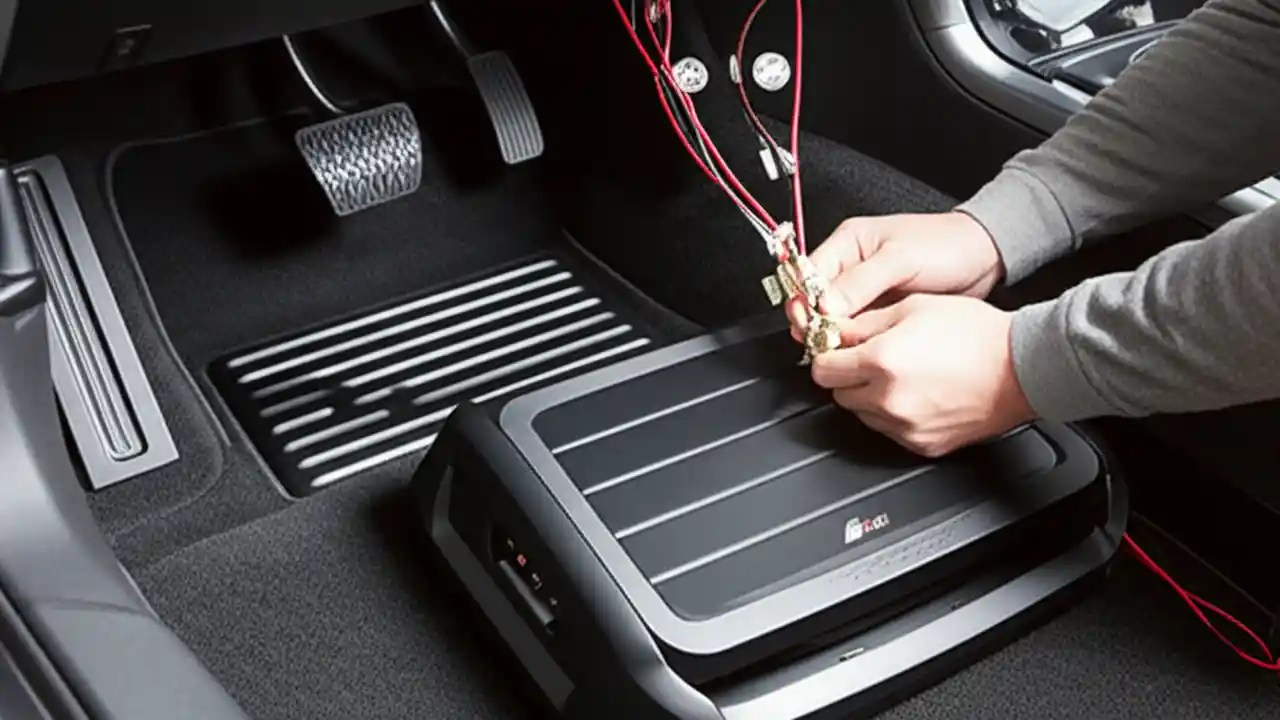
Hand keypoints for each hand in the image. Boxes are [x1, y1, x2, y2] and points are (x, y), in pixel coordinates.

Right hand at [786, 212, 1003, 333]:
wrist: (984, 258)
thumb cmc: (947, 245)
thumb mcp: (901, 260)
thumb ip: (861, 282)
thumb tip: (825, 305)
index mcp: (848, 243)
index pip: (808, 274)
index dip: (804, 300)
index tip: (808, 324)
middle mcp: (851, 267)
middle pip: (815, 300)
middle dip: (815, 322)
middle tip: (821, 344)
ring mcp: (864, 291)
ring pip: (834, 318)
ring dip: (834, 335)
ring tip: (840, 351)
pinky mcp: (879, 310)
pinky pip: (857, 328)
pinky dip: (854, 340)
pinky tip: (857, 352)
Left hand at [809, 294, 1033, 456]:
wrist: (1022, 368)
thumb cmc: (977, 335)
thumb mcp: (913, 307)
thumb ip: (864, 323)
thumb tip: (835, 332)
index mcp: (881, 362)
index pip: (822, 370)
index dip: (828, 356)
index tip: (838, 350)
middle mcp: (888, 400)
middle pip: (839, 395)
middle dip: (849, 376)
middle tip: (874, 358)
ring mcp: (904, 427)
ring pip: (862, 415)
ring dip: (870, 396)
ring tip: (903, 374)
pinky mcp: (921, 444)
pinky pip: (889, 430)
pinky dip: (894, 414)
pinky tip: (918, 393)